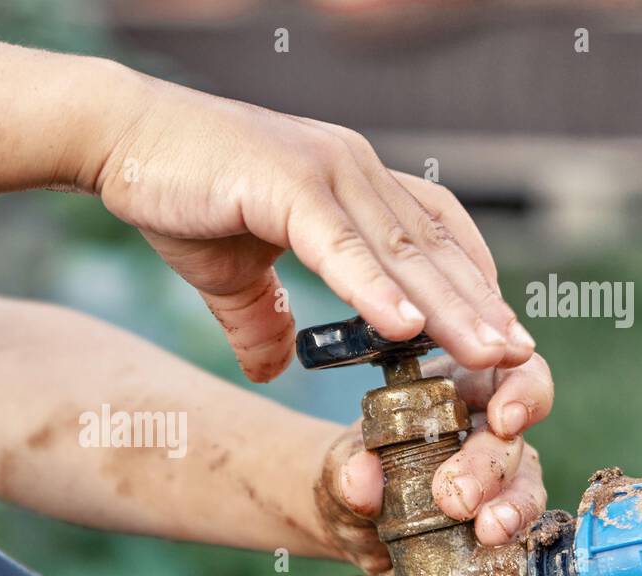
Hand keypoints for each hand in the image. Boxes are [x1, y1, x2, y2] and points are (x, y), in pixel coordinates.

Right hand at [93, 77, 534, 381]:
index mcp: (350, 185)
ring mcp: (324, 172)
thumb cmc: (180, 193)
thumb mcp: (231, 275)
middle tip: (519, 359)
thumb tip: (270, 369)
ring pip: (400, 251)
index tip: (496, 338)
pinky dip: (375, 288)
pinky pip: (339, 246)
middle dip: (480, 306)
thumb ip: (262, 318)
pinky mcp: (285, 184)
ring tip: (489, 355)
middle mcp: (352, 170)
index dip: (470, 286)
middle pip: (432, 249)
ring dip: (450, 307)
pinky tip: (404, 329)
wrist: (122, 139)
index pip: (431, 237)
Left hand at [317, 352, 552, 568]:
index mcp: (452, 388)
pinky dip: (510, 527)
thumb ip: (347, 470)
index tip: (503, 420)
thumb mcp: (338, 465)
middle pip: (512, 434)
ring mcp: (499, 472)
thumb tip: (361, 476)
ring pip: (525, 480)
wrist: (344, 521)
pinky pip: (516, 518)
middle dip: (489, 465)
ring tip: (490, 528)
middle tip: (457, 498)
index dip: (520, 389)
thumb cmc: (350, 472)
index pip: (505, 372)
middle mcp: (484, 427)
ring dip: (512, 504)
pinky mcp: (498, 513)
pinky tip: (494, 538)